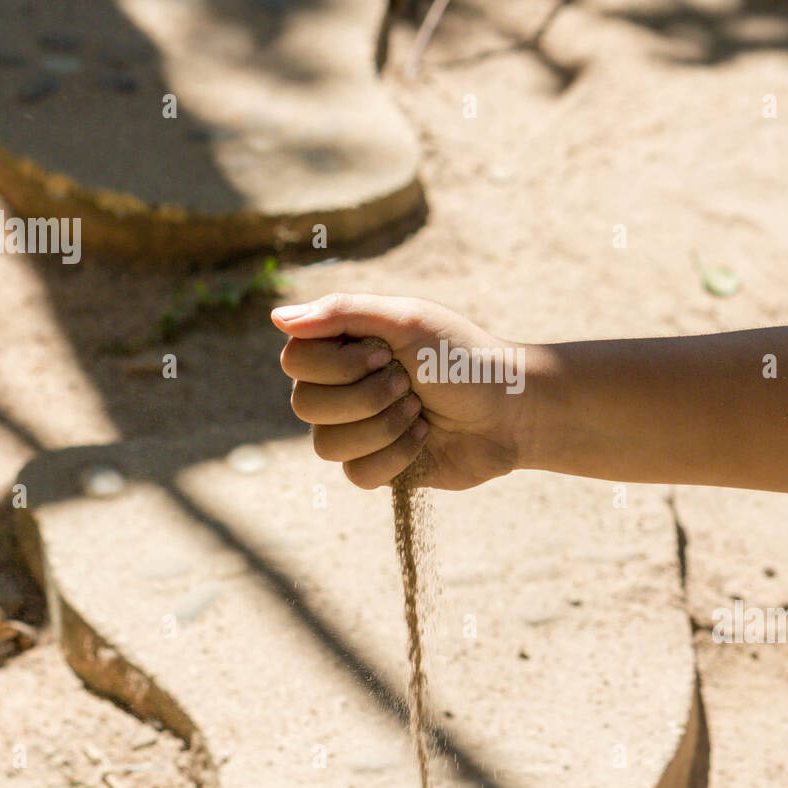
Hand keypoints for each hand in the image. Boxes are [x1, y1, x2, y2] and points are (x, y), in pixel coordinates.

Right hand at [272, 293, 530, 489]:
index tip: (385, 353)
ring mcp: (356, 430)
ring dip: (382, 427)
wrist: (511, 409)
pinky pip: (356, 474)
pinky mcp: (377, 468)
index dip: (337, 364)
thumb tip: (276, 317)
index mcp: (342, 347)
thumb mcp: (407, 320)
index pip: (295, 360)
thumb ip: (341, 312)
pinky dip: (396, 455)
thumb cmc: (463, 357)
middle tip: (408, 383)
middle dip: (366, 396)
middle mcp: (340, 387)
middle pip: (304, 405)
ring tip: (419, 411)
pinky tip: (424, 438)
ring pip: (325, 445)